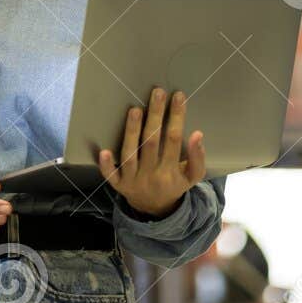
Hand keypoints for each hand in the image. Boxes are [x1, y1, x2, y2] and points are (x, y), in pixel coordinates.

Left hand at [97, 86, 205, 219]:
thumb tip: (198, 134)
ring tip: (135, 109)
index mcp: (171, 172)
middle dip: (155, 116)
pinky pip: (110, 175)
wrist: (155, 210)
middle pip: (152, 143)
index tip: (178, 96)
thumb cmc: (174, 185)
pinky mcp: (118, 184)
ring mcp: (133, 180)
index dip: (177, 117)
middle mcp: (151, 175)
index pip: (174, 140)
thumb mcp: (192, 177)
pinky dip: (106, 165)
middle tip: (157, 92)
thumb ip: (198, 157)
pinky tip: (103, 150)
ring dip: (132, 132)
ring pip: (131, 155)